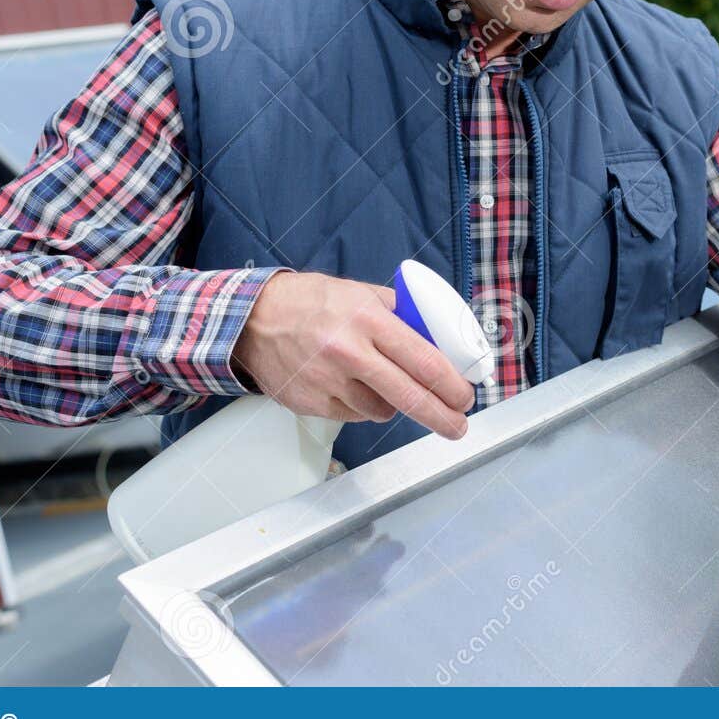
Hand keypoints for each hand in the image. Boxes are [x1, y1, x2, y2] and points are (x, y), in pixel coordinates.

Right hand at [231, 270, 474, 438]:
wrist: (253, 319)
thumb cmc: (312, 303)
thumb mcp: (361, 294)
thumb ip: (400, 315)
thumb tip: (440, 340)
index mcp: (368, 320)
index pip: (424, 361)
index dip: (452, 385)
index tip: (465, 396)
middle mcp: (349, 353)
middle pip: (410, 397)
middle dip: (441, 416)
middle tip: (458, 425)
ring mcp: (328, 383)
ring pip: (382, 410)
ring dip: (393, 403)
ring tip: (378, 380)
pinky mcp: (312, 405)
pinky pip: (355, 416)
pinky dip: (363, 405)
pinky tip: (351, 385)